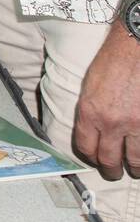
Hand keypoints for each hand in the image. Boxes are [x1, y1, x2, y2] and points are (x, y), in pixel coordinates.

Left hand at [73, 29, 139, 179]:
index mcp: (89, 113)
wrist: (136, 48)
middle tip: (115, 173)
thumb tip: (94, 130)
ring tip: (136, 170)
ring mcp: (137, 124)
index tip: (95, 160)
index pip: (85, 147)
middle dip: (111, 170)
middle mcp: (111, 123)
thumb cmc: (113, 61)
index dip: (90, 157)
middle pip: (109, 159)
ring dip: (135, 167)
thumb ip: (90, 111)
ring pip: (136, 159)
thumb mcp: (90, 87)